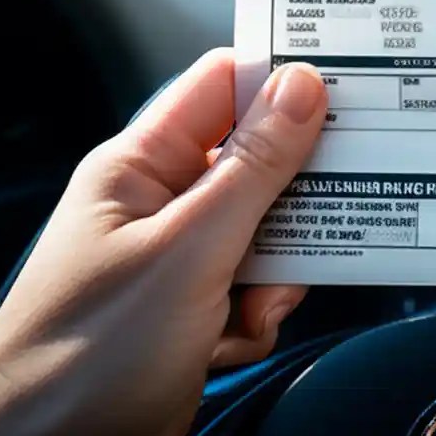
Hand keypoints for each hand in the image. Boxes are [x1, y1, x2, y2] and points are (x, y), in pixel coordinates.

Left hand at [0, 49, 327, 435]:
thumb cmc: (86, 354)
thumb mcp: (190, 249)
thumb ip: (254, 167)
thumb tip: (301, 87)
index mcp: (142, 165)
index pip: (223, 87)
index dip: (283, 81)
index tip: (349, 91)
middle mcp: (163, 202)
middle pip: (260, 163)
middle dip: (294, 203)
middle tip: (318, 219)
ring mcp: (182, 255)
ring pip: (271, 231)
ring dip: (278, 274)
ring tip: (253, 306)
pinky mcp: (198, 305)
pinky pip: (261, 286)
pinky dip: (258, 316)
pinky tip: (225, 341)